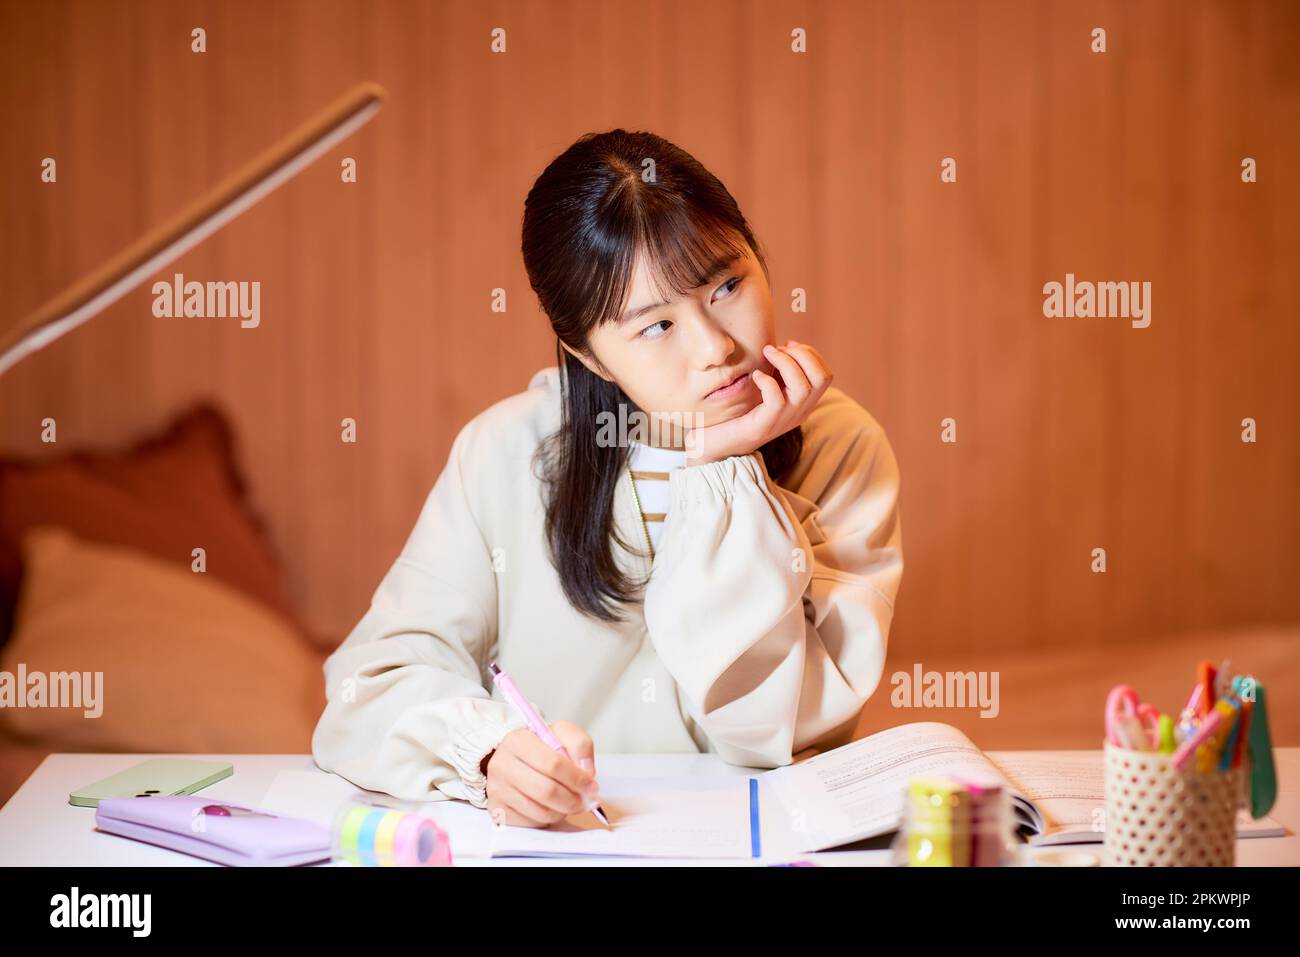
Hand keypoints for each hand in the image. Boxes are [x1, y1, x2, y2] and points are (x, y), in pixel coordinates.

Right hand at [482, 720, 599, 827]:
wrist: (514, 758)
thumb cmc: (540, 747)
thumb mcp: (562, 734)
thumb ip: (580, 745)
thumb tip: (587, 772)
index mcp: (518, 741)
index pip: (553, 764)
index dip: (577, 778)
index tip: (591, 786)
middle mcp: (502, 765)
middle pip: (546, 791)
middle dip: (572, 800)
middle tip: (584, 801)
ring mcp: (497, 789)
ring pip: (540, 811)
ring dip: (562, 811)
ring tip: (567, 801)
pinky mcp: (497, 810)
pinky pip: (531, 823)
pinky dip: (547, 819)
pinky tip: (550, 807)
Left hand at [685, 340, 832, 465]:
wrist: (717, 443)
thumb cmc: (738, 411)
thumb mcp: (765, 388)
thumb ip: (778, 372)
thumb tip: (784, 345)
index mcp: (803, 403)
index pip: (825, 376)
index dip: (810, 354)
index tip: (787, 345)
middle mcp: (799, 413)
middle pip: (821, 379)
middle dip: (802, 355)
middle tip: (777, 349)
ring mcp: (783, 421)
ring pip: (803, 388)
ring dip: (785, 363)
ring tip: (766, 355)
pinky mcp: (763, 426)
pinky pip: (777, 400)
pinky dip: (767, 381)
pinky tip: (754, 376)